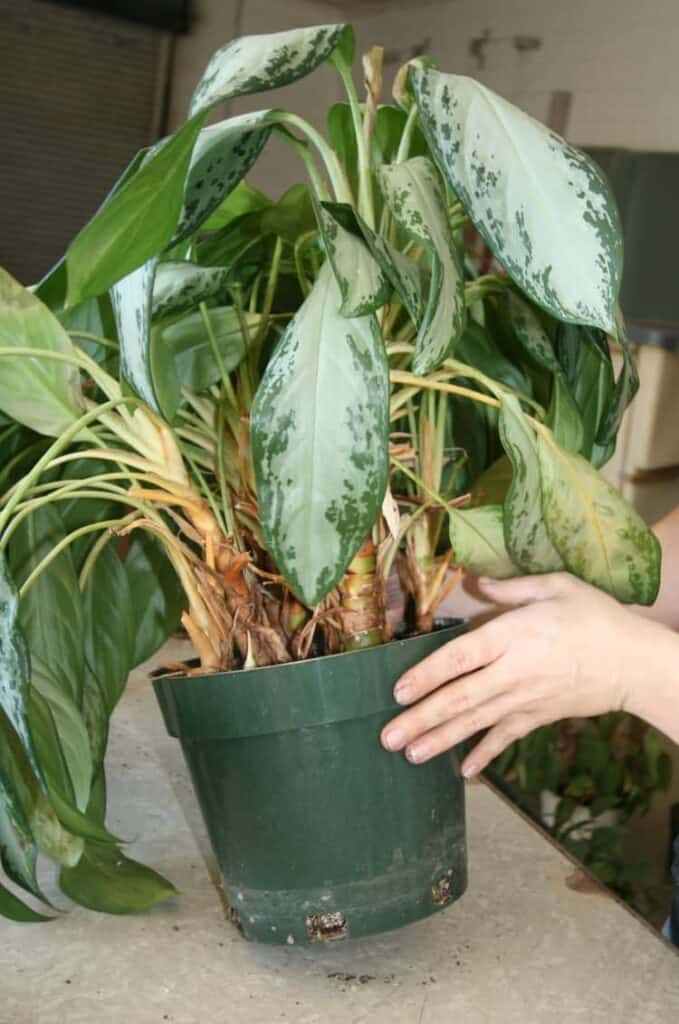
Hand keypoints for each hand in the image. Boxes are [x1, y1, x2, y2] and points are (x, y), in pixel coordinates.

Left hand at [380, 572, 676, 775]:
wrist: (635, 661)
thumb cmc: (595, 617)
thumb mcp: (557, 587)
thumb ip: (512, 589)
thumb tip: (478, 584)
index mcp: (514, 636)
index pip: (461, 657)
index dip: (428, 674)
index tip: (398, 691)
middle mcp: (514, 672)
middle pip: (461, 698)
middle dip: (421, 719)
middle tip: (388, 737)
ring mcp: (526, 699)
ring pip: (476, 722)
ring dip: (440, 739)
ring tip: (409, 754)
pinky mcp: (539, 716)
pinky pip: (506, 737)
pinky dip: (485, 754)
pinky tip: (464, 772)